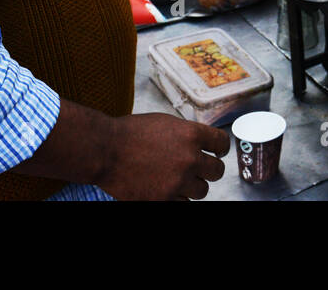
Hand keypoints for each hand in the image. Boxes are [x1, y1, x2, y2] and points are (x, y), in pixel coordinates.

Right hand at [97, 113, 229, 199]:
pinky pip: (183, 204)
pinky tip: (167, 189)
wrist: (104, 151)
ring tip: (178, 179)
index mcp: (191, 135)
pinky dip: (178, 198)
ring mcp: (177, 182)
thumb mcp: (165, 123)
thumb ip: (187, 134)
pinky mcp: (164, 200)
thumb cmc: (130, 134)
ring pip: (202, 191)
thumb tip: (202, 144)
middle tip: (199, 169)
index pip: (222, 143)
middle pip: (217, 171)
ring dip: (192, 186)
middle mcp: (189, 159)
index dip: (220, 148)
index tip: (217, 151)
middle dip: (209, 169)